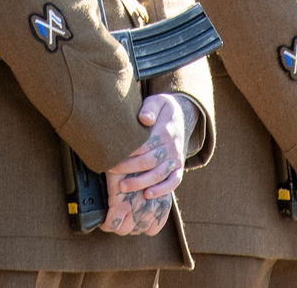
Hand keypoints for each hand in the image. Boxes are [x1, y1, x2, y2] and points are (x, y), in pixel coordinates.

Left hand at [98, 93, 195, 236]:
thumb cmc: (163, 109)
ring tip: (123, 186)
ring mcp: (176, 158)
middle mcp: (172, 146)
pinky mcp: (179, 167)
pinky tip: (148, 194)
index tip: (113, 155)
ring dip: (141, 182)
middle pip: (150, 161)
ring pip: (160, 174)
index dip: (129, 152)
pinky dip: (162, 190)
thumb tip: (144, 119)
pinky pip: (174, 181)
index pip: (146, 144)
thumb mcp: (158, 101)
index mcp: (165, 130)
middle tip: (111, 170)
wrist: (184, 115)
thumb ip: (150, 108)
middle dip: (129, 167)